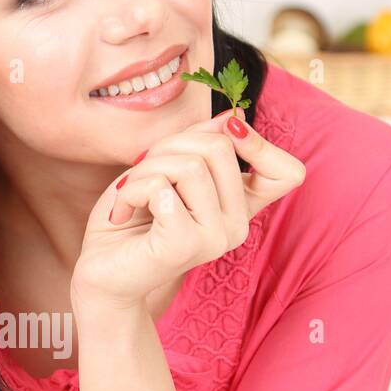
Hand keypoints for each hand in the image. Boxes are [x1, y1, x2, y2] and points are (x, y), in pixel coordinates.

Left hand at [71, 108, 305, 307]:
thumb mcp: (167, 168)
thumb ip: (200, 144)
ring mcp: (215, 239)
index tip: (218, 139)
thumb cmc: (133, 220)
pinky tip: (122, 213)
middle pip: (219, 147)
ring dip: (145, 170)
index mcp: (240, 208)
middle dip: (168, 147)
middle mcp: (237, 227)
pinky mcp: (185, 246)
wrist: (101, 272)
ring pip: (189, 165)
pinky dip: (132, 190)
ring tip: (130, 196)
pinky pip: (161, 188)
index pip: (289, 173)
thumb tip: (231, 118)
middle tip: (144, 175)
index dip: (259, 143)